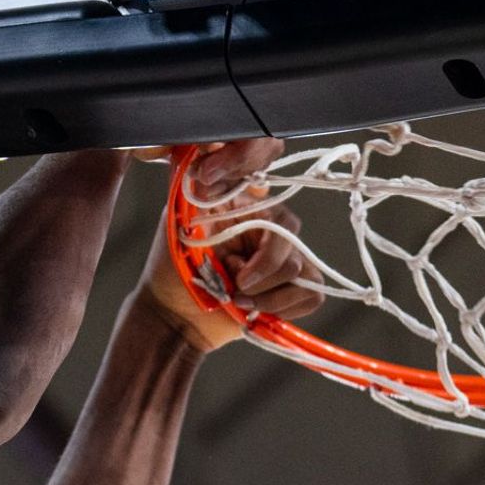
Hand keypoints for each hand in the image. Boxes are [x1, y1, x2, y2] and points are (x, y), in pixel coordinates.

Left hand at [134, 138, 321, 352]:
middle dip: (260, 270)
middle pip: (289, 237)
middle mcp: (269, 222)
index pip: (273, 192)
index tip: (230, 249)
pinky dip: (285, 308)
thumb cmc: (172, 270)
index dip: (260, 208)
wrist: (174, 317)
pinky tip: (258, 312)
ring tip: (237, 300)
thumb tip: (207, 166)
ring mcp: (285, 254)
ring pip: (301, 269)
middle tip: (232, 283)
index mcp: (245, 202)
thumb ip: (197, 193)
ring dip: (267, 295)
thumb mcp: (178, 223)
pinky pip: (312, 292)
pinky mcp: (295, 286)